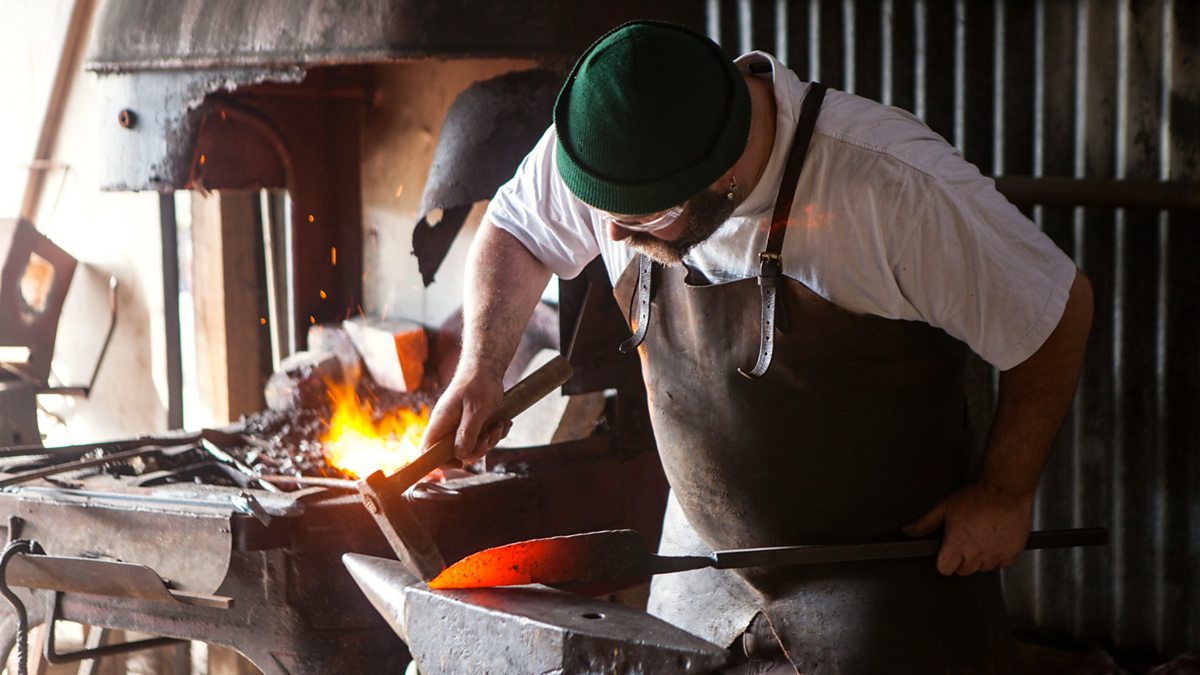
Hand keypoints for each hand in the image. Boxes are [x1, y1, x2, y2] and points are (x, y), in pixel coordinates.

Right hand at [421, 372, 509, 464]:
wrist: (487, 368)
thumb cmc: (478, 384)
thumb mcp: (476, 410)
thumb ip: (467, 433)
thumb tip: (460, 455)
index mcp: (440, 423)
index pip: (427, 450)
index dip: (438, 462)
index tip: (459, 463)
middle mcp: (448, 427)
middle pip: (456, 453)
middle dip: (477, 449)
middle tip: (489, 434)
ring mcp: (460, 427)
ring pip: (473, 447)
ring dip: (490, 439)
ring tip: (498, 423)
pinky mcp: (473, 425)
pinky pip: (483, 439)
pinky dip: (495, 433)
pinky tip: (502, 422)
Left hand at [902, 481, 1033, 575]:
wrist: (1005, 490)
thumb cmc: (976, 497)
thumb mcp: (944, 506)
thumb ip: (925, 523)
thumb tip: (908, 531)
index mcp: (957, 544)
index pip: (945, 569)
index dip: (944, 562)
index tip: (947, 553)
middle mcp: (977, 553)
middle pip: (964, 571)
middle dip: (961, 559)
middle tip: (964, 541)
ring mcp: (995, 555)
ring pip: (983, 569)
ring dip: (980, 558)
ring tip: (980, 538)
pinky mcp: (1011, 554)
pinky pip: (1001, 565)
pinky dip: (998, 557)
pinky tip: (994, 541)